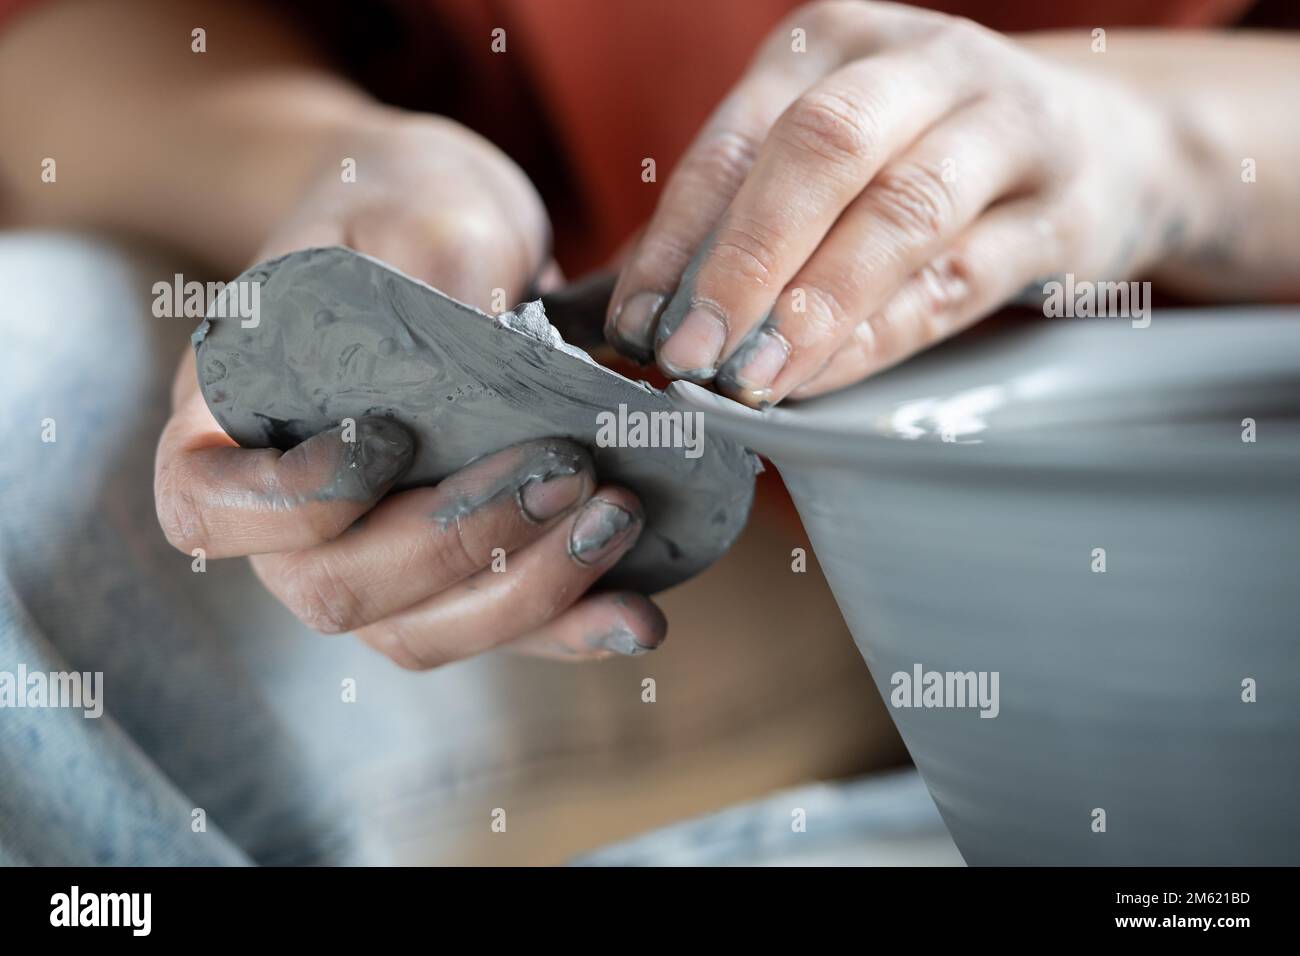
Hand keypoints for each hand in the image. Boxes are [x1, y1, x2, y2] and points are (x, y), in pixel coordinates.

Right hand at [155, 113, 666, 666]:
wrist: (447, 232)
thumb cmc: (402, 207)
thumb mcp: (411, 207)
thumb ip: (434, 278)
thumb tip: (500, 372)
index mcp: (233, 419)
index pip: (205, 508)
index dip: (293, 503)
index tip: (393, 434)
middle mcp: (292, 511)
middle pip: (336, 592)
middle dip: (460, 545)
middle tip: (566, 468)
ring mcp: (375, 552)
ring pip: (421, 634)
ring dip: (527, 594)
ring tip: (616, 516)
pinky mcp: (459, 571)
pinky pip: (499, 629)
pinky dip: (571, 628)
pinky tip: (638, 614)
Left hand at [605, 1, 1192, 405]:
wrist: (1111, 142)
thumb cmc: (928, 150)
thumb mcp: (836, 147)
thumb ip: (743, 209)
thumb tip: (642, 306)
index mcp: (836, 41)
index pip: (738, 139)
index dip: (677, 237)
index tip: (635, 322)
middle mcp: (922, 63)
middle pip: (820, 149)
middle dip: (744, 259)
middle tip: (691, 351)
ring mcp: (1006, 127)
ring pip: (900, 211)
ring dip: (815, 305)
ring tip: (754, 375)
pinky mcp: (1063, 211)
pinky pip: (959, 279)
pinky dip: (880, 334)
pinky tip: (824, 374)